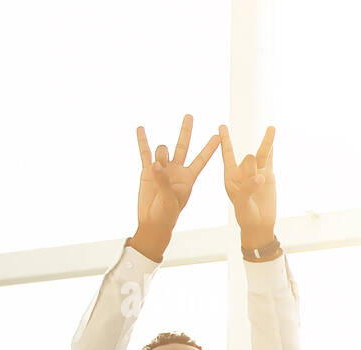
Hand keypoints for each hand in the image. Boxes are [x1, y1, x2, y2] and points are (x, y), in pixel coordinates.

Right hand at [132, 115, 218, 259]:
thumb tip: (156, 164)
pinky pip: (144, 152)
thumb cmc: (167, 215)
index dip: (210, 148)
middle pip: (183, 146)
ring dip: (160, 155)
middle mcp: (177, 170)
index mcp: (189, 178)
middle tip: (190, 115)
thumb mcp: (171, 200)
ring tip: (158, 167)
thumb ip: (165, 182)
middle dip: (186, 131)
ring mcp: (162, 169)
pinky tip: (141, 129)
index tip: (219, 136)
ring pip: (163, 151)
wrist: (153, 222)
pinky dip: (143, 141)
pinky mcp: (147, 170)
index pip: (202, 159)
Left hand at [220, 124, 276, 247]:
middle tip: (255, 180)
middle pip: (247, 160)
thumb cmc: (245, 215)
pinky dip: (272, 149)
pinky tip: (273, 138)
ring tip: (271, 128)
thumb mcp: (241, 202)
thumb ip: (248, 187)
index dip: (224, 140)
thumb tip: (260, 175)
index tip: (221, 126)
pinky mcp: (268, 176)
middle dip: (251, 167)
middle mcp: (243, 171)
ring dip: (266, 141)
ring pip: (261, 154)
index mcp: (230, 176)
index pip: (227, 154)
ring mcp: (256, 172)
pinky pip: (270, 160)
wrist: (259, 224)